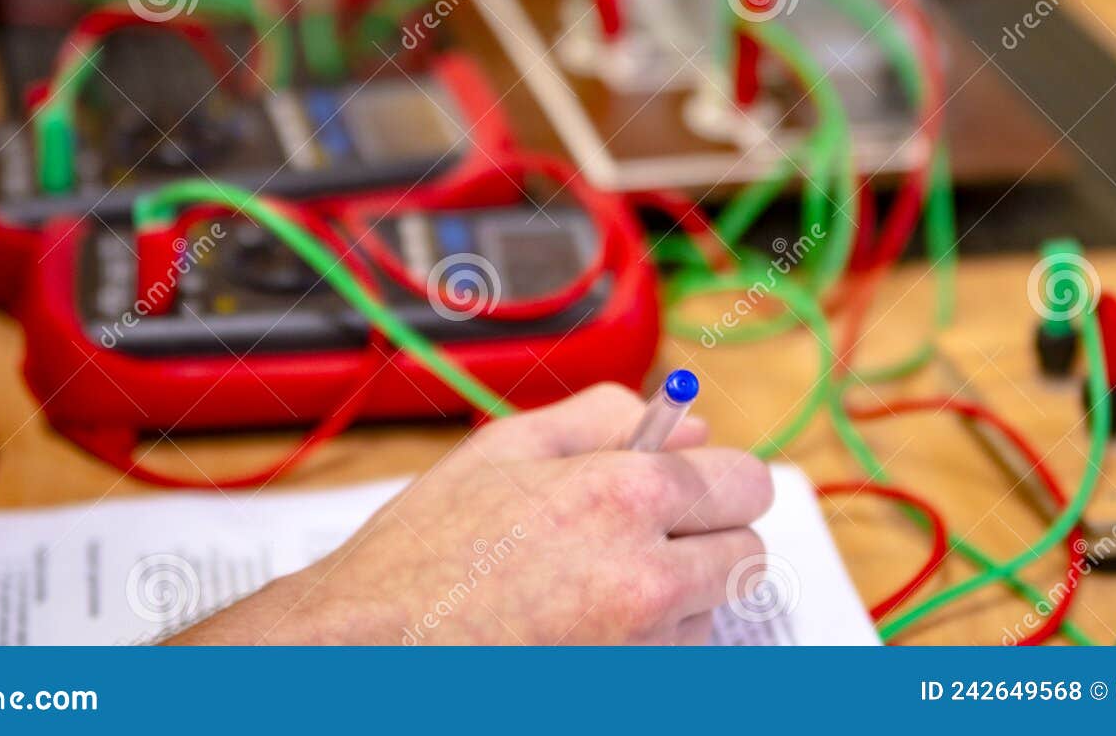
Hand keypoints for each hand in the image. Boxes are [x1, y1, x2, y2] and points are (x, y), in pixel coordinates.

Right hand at [172, 384, 773, 644]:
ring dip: (677, 602)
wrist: (369, 652)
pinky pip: (676, 668)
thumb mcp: (505, 448)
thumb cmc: (423, 556)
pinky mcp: (627, 697)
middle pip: (746, 555)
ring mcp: (639, 652)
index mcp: (623, 495)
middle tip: (642, 540)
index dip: (718, 483)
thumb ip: (605, 416)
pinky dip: (649, 652)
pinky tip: (585, 634)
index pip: (747, 484)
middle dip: (706, 542)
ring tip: (592, 592)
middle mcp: (646, 577)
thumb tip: (692, 422)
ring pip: (713, 616)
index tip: (695, 491)